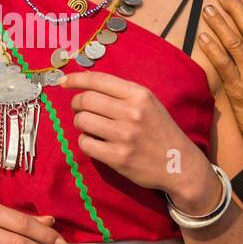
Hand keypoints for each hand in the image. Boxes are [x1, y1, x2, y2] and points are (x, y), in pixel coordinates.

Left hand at [60, 70, 215, 210]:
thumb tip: (85, 83)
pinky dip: (85, 141)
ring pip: (82, 121)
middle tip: (79, 110)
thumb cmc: (160, 130)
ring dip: (80, 123)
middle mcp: (132, 112)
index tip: (63, 82)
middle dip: (76, 104)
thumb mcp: (149, 103)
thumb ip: (122, 93)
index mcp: (139, 95)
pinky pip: (86, 143)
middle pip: (86, 100)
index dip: (75, 79)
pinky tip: (95, 142)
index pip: (98, 80)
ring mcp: (125, 136)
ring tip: (91, 127)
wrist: (179, 164)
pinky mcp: (118, 157)